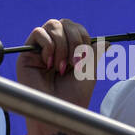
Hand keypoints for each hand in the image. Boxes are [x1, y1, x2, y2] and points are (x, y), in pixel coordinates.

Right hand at [15, 18, 102, 134]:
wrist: (59, 112)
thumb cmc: (74, 96)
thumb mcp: (89, 71)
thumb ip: (95, 54)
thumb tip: (108, 42)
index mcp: (68, 50)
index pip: (75, 28)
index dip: (82, 36)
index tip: (84, 57)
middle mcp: (54, 47)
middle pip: (64, 23)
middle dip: (74, 40)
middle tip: (75, 62)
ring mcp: (40, 49)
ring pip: (52, 25)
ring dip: (62, 45)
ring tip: (61, 68)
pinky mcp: (26, 54)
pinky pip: (37, 33)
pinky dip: (48, 46)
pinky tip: (49, 65)